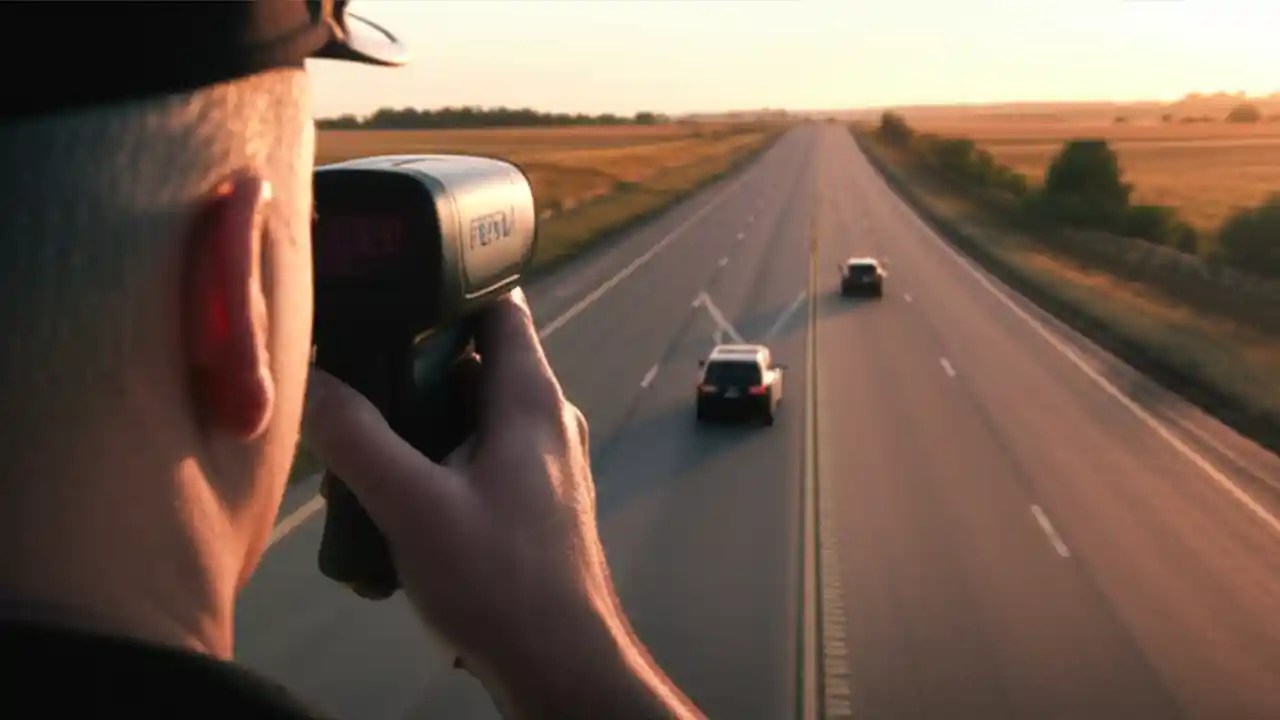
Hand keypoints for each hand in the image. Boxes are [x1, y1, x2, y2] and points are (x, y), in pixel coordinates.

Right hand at [300, 289, 703, 718]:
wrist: (561, 663)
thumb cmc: (501, 580)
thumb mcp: (413, 504)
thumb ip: (357, 439)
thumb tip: (311, 380)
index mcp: (529, 398)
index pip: (499, 304)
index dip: (447, 285)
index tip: (387, 287)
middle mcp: (544, 419)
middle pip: (470, 362)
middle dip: (408, 372)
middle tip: (350, 388)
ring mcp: (542, 462)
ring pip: (468, 416)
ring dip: (414, 429)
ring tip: (358, 458)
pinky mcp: (532, 501)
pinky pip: (476, 459)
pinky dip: (434, 465)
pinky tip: (393, 506)